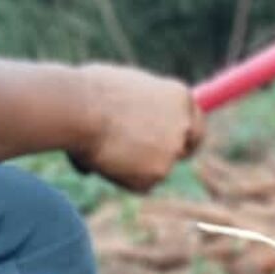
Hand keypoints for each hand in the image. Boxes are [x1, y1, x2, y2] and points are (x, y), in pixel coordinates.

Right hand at [72, 64, 203, 191]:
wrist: (78, 109)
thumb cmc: (91, 91)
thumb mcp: (126, 89)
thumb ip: (144, 109)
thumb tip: (138, 126)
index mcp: (179, 96)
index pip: (196, 122)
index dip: (186, 134)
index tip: (177, 141)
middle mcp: (183, 126)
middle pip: (185, 149)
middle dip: (169, 155)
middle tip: (147, 158)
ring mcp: (172, 153)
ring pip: (156, 168)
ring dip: (136, 164)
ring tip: (105, 144)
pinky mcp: (156, 176)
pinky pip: (141, 183)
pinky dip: (124, 177)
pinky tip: (106, 159)